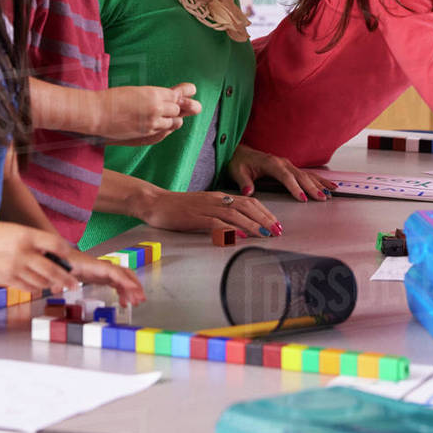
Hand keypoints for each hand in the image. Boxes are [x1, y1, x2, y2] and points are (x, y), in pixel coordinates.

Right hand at [0, 222, 79, 293]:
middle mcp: (23, 252)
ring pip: (41, 281)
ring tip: (56, 285)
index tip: (70, 257)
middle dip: (66, 279)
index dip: (66, 252)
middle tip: (74, 284)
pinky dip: (36, 288)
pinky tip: (39, 286)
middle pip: (53, 269)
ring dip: (51, 284)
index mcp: (27, 235)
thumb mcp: (16, 230)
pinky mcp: (6, 279)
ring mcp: (15, 268)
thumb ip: (34, 241)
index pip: (56, 245)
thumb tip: (52, 254)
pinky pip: (27, 287)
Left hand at [66, 252, 145, 304]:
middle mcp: (103, 267)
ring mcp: (104, 271)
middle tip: (141, 298)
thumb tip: (57, 288)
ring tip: (135, 303)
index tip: (135, 290)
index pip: (115, 272)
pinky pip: (118, 283)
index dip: (126, 281)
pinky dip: (123, 292)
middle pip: (124, 274)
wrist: (60, 256)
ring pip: (123, 279)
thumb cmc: (62, 261)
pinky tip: (123, 302)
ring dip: (131, 290)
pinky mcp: (102, 276)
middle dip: (134, 286)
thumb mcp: (60, 270)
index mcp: (95, 266)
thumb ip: (59, 279)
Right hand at [98, 82, 201, 144]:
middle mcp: (156, 107)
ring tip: (159, 118)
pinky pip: (162, 131)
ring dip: (169, 120)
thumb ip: (152, 95)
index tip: (170, 100)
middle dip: (172, 110)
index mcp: (153, 93)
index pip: (175, 96)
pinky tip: (153, 124)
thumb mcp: (136, 91)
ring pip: (173, 122)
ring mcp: (152, 122)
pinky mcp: (146, 133)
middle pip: (176, 109)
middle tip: (164, 109)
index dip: (173, 98)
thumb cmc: (112, 99)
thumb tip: (164, 98)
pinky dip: (161, 128)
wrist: (97, 113)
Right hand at [138, 188, 281, 237]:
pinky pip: (217, 222)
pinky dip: (231, 229)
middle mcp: (215, 199)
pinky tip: (241, 236)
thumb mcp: (203, 209)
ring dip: (253, 224)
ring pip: (235, 214)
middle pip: (247, 206)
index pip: (248, 201)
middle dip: (265, 218)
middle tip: (278, 230)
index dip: (264, 212)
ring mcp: (206, 207)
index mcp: (219, 196)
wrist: (154, 203)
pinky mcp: (195, 217)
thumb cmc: (177, 208)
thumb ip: (219, 215)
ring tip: (266, 234)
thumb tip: (238, 227)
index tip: (276, 223)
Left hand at [227, 143, 337, 201]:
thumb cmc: (239, 163)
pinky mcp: (290, 168)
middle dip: (312, 187)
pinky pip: (307, 174)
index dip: (295, 187)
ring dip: (319, 184)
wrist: (240, 153)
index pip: (286, 176)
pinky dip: (319, 180)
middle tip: (322, 198)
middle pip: (300, 176)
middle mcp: (282, 163)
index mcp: (271, 163)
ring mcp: (288, 165)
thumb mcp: (237, 172)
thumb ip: (244, 182)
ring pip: (307, 175)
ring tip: (331, 193)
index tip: (303, 198)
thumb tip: (248, 191)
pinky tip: (329, 186)